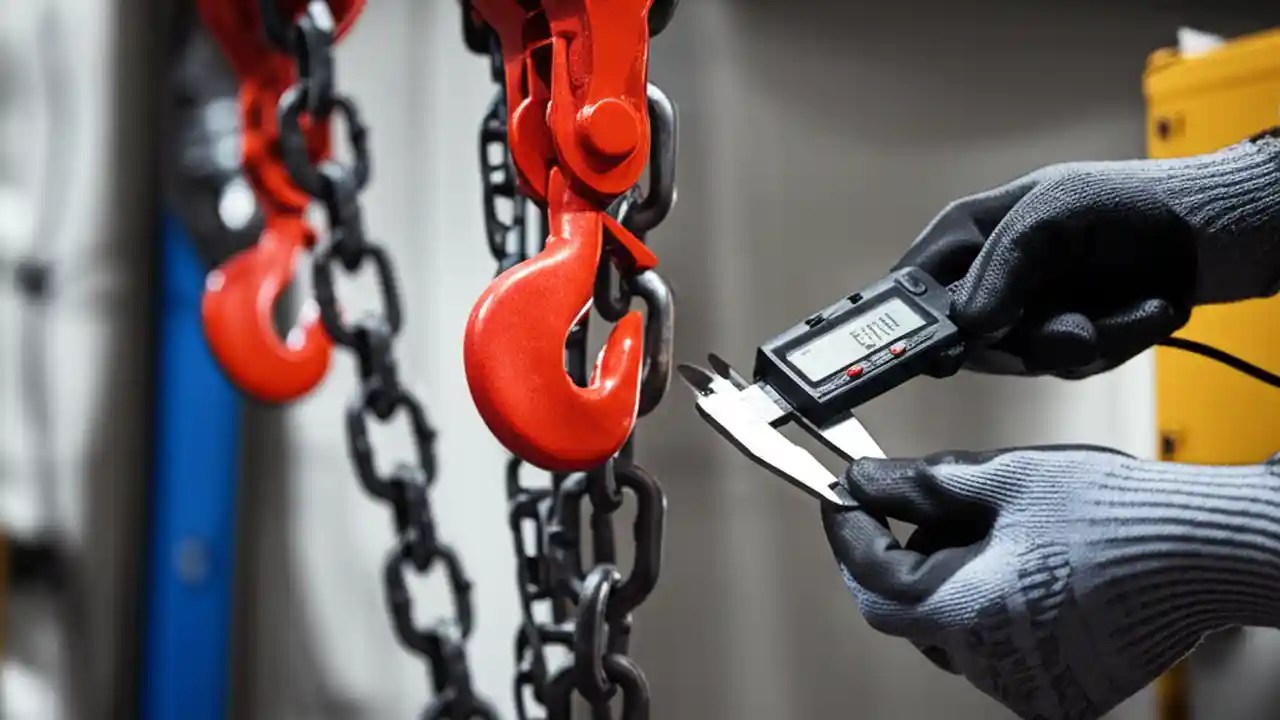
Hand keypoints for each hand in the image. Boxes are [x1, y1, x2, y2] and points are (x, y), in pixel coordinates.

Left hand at [823, 447, 1279, 719]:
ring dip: (954, 586)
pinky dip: (997, 614)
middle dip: (905, 558)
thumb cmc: (1116, 515)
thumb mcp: (1002, 479)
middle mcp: (991, 665)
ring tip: (1000, 535)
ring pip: (955, 634)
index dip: (851, 535)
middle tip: (928, 509)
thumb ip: (921, 485)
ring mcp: (1029, 686)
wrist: (1208, 551)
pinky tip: (1031, 571)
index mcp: (964, 612)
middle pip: (910, 611)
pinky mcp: (1064, 695)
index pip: (870, 581)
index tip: (845, 500)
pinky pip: (1002, 654)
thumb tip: (865, 479)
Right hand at [903, 133, 1279, 378]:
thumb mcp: (1055, 210)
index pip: (910, 289)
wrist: (1203, 235)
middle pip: (966, 342)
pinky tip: (1144, 309)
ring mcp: (1024, 319)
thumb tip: (967, 325)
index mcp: (965, 238)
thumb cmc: (1123, 202)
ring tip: (1134, 305)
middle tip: (1076, 329)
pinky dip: (1116, 341)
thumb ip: (1002, 263)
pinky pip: (1070, 368)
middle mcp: (987, 283)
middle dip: (1028, 339)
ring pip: (1023, 362)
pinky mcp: (1063, 346)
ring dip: (1085, 339)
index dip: (912, 325)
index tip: (944, 349)